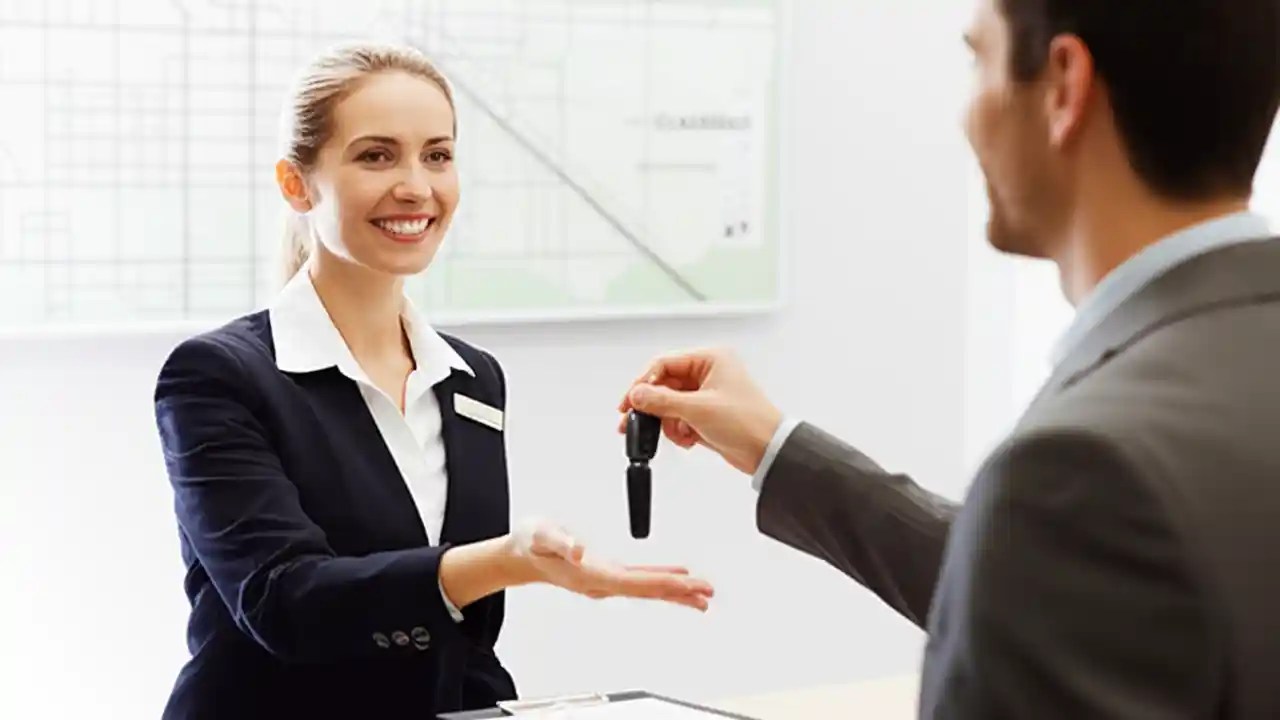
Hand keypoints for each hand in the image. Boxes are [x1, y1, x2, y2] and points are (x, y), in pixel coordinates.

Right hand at [508, 518, 713, 611]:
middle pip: (647, 590)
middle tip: (707, 593)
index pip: (634, 582)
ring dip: (675, 592)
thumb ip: (560, 542)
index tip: (686, 584)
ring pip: (647, 588)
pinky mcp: (607, 574)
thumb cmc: (529, 542)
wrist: (519, 555)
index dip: (662, 582)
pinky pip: (640, 580)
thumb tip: (580, 550)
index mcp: (590, 575)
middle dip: (678, 592)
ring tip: (702, 595)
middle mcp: (602, 583)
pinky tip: (676, 578)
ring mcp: (605, 582)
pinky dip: (661, 580)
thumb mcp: (541, 534)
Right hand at [617, 348, 781, 474]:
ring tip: (677, 434)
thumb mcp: (698, 409)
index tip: (629, 401)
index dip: (643, 383)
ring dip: (668, 422)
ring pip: (670, 404)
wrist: (768, 452)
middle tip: (633, 420)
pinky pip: (680, 418)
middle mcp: (708, 373)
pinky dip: (679, 430)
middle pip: (664, 385)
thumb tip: (636, 395)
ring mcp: (707, 395)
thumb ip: (662, 401)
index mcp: (710, 359)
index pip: (664, 364)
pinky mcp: (707, 414)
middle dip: (653, 407)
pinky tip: (688, 439)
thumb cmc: (748, 422)